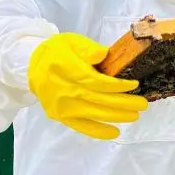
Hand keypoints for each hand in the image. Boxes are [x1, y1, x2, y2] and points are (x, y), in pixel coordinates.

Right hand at [28, 33, 147, 139]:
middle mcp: (64, 90)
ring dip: (117, 116)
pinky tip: (114, 132)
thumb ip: (87, 48)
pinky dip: (98, 131)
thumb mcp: (71, 41)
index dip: (118, 86)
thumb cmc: (56, 52)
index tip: (134, 84)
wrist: (31, 66)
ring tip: (135, 115)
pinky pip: (81, 127)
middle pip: (100, 100)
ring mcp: (61, 106)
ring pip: (94, 114)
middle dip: (124, 104)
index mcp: (67, 69)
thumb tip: (102, 54)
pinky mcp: (59, 116)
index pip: (97, 81)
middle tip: (143, 104)